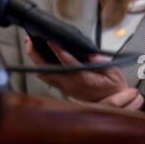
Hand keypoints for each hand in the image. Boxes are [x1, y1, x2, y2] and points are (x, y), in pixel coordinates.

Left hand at [24, 36, 139, 107]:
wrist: (113, 103)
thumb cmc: (113, 85)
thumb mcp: (114, 71)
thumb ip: (102, 61)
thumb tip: (90, 53)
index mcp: (85, 78)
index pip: (69, 63)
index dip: (58, 51)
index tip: (50, 40)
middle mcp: (72, 84)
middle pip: (48, 70)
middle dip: (36, 55)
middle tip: (30, 41)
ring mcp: (66, 88)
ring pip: (45, 75)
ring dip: (36, 60)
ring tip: (30, 45)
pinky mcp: (64, 90)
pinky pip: (48, 79)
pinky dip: (40, 68)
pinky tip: (37, 58)